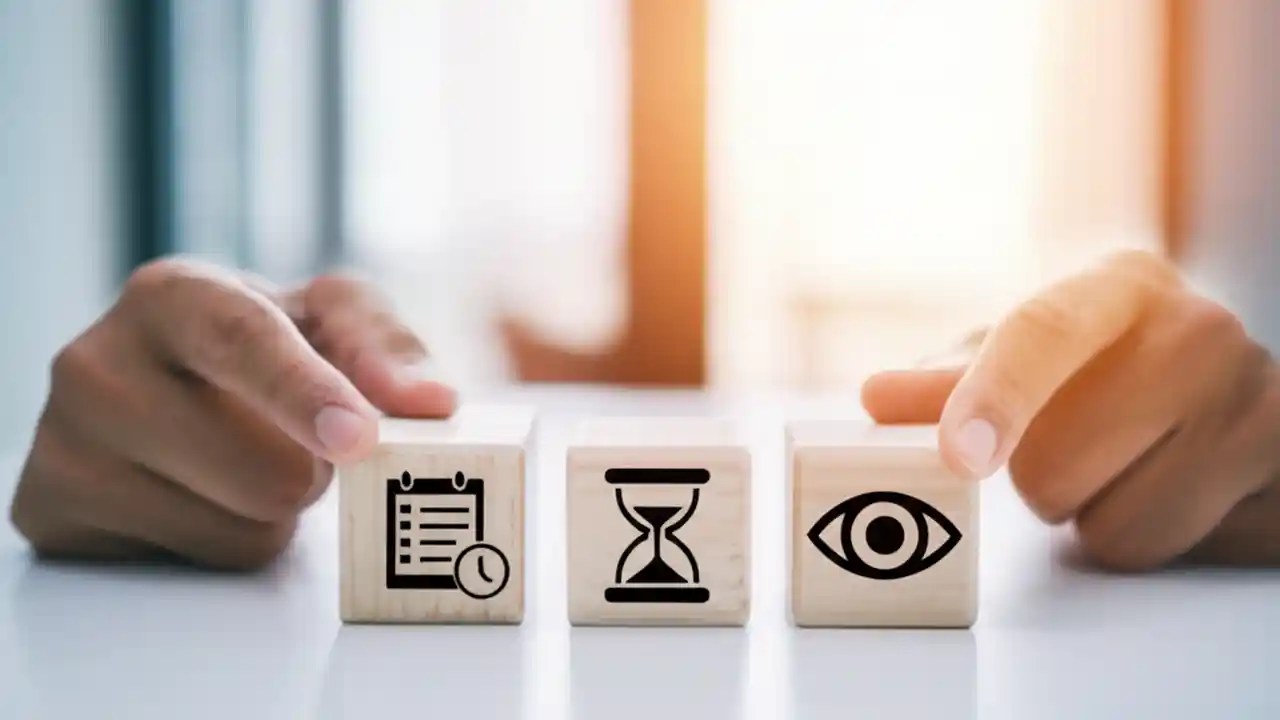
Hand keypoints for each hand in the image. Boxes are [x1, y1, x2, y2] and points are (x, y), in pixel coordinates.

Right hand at [9, 258, 455, 568]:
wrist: (166, 377)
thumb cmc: (264, 342)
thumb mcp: (332, 317)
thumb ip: (388, 350)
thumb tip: (431, 402)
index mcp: (173, 295)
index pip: (243, 344)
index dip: (306, 394)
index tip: (360, 438)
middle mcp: (98, 362)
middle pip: (263, 471)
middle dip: (308, 469)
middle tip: (290, 438)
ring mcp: (62, 442)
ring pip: (236, 532)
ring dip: (269, 513)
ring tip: (238, 462)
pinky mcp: (50, 511)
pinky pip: (193, 567)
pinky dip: (220, 543)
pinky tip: (193, 494)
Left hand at [861, 251, 1279, 569]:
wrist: (1238, 394)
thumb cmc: (1114, 371)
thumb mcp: (1030, 358)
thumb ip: (950, 382)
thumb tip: (878, 397)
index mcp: (1115, 288)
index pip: (1043, 336)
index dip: (993, 398)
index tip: (957, 454)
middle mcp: (1198, 330)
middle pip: (1052, 466)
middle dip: (1042, 481)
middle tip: (1084, 447)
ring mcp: (1257, 403)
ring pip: (1111, 528)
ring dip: (1100, 519)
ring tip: (1138, 468)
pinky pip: (1171, 553)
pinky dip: (1157, 541)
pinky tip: (1183, 491)